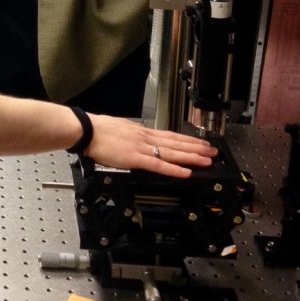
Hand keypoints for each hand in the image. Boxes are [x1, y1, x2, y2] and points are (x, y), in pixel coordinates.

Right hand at [85, 115, 216, 177]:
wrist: (86, 130)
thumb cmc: (97, 129)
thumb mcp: (119, 127)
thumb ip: (131, 134)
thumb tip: (137, 136)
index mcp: (141, 131)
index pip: (169, 136)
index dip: (186, 140)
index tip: (199, 142)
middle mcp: (145, 137)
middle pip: (176, 143)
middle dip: (196, 148)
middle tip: (213, 151)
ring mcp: (142, 148)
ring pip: (172, 153)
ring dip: (191, 157)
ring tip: (207, 160)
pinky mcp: (135, 158)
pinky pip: (159, 165)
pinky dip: (174, 169)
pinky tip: (186, 172)